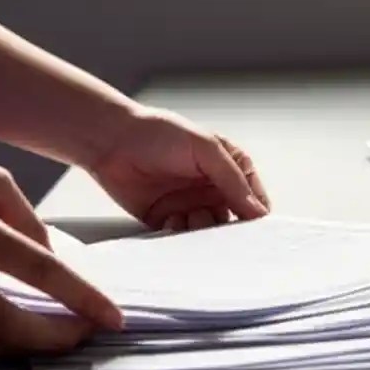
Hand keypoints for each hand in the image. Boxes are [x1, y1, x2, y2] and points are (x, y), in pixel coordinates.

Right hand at [0, 127, 122, 357]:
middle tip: (85, 335)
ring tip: (54, 338)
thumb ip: (29, 223)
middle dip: (55, 338)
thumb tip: (54, 268)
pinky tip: (13, 338)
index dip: (82, 299)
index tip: (111, 317)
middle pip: (9, 325)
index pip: (40, 274)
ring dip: (24, 349)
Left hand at [87, 106, 270, 230]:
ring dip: (200, 230)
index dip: (255, 216)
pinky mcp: (166, 220)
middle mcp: (211, 189)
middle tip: (212, 221)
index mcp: (228, 168)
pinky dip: (178, 234)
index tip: (253, 230)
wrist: (112, 140)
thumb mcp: (206, 148)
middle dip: (225, 228)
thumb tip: (257, 211)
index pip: (253, 200)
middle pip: (232, 222)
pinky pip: (180, 237)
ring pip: (207, 232)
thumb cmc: (159, 132)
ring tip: (186, 215)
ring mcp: (190, 205)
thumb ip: (233, 179)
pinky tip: (168, 219)